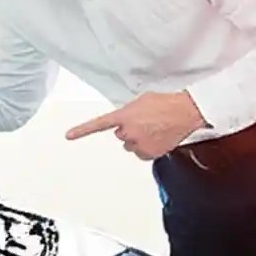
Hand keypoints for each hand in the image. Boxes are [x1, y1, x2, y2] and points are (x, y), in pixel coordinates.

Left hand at [65, 91, 206, 159]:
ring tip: (155, 128)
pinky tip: (158, 137)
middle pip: (120, 134)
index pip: (98, 124)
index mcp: (124, 116)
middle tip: (146, 122)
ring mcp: (138, 144)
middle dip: (129, 130)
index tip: (68, 136)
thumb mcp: (141, 101)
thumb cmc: (166, 102)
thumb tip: (125, 119)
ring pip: (131, 145)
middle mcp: (128, 132)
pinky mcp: (149, 154)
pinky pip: (141, 153)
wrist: (186, 112)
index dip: (82, 130)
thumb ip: (128, 111)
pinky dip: (147, 148)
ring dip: (138, 139)